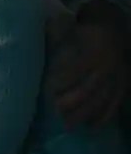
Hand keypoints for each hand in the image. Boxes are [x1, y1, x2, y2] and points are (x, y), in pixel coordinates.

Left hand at [46, 0, 128, 125]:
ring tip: (68, 126)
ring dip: (84, 114)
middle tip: (54, 113)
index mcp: (92, 50)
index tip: (46, 92)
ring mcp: (117, 76)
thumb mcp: (66, 29)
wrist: (113, 26)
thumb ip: (53, 35)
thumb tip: (32, 39)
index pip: (75, 69)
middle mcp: (107, 64)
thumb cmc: (81, 31)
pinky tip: (92, 127)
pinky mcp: (123, 84)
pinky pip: (116, 102)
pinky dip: (105, 116)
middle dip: (70, 103)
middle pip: (88, 88)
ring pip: (101, 98)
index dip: (61, 81)